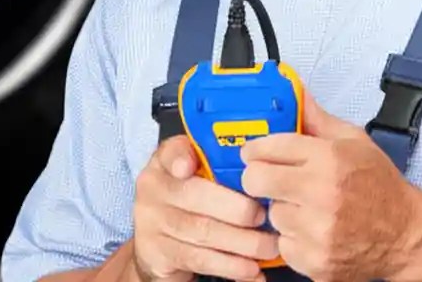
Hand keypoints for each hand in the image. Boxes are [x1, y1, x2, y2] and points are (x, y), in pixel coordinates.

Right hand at [130, 134, 280, 281]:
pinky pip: (199, 259)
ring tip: (269, 245)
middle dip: (237, 209)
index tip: (189, 166)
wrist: (157, 243)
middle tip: (265, 217)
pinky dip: (230, 266)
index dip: (180, 157)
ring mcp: (152, 223)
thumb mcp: (196, 177)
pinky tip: (252, 269)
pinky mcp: (159, 254)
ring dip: (242, 242)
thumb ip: (220, 167)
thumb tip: (263, 166)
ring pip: (202, 231)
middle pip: (195, 196)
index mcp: (165, 162)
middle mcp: (153, 189)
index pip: (171, 152)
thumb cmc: (189, 202)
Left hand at [240, 91, 421, 281]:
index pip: (270, 147)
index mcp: (330, 160)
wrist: (407, 235)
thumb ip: (318, 120)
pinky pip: (283, 244)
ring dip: (283, 210)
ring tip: (307, 208)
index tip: (253, 153)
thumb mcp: (355, 142)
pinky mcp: (316, 261)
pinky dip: (294, 239)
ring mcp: (318, 231)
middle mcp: (323, 194)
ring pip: (271, 214)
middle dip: (258, 178)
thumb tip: (296, 95)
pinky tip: (314, 231)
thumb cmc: (381, 187)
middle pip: (256, 181)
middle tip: (271, 180)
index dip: (255, 149)